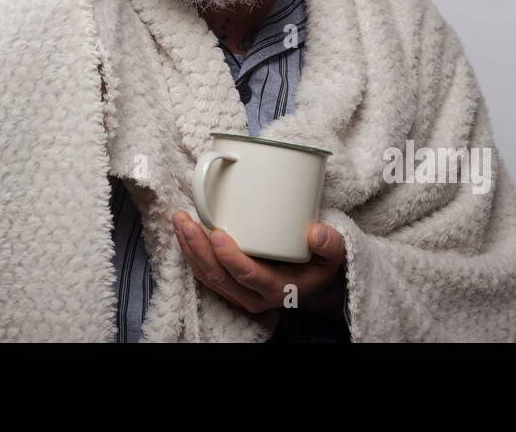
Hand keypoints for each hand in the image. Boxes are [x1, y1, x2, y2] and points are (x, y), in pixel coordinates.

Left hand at [171, 211, 346, 315]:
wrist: (316, 287)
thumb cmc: (321, 267)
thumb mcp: (335, 255)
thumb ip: (330, 244)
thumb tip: (315, 232)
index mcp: (278, 288)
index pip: (247, 275)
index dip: (229, 257)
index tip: (216, 233)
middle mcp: (255, 296)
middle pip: (219, 276)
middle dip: (198, 248)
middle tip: (185, 220)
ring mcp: (241, 293)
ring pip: (208, 277)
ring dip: (189, 250)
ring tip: (179, 221)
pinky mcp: (232, 286)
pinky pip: (206, 275)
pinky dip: (192, 255)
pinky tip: (184, 233)